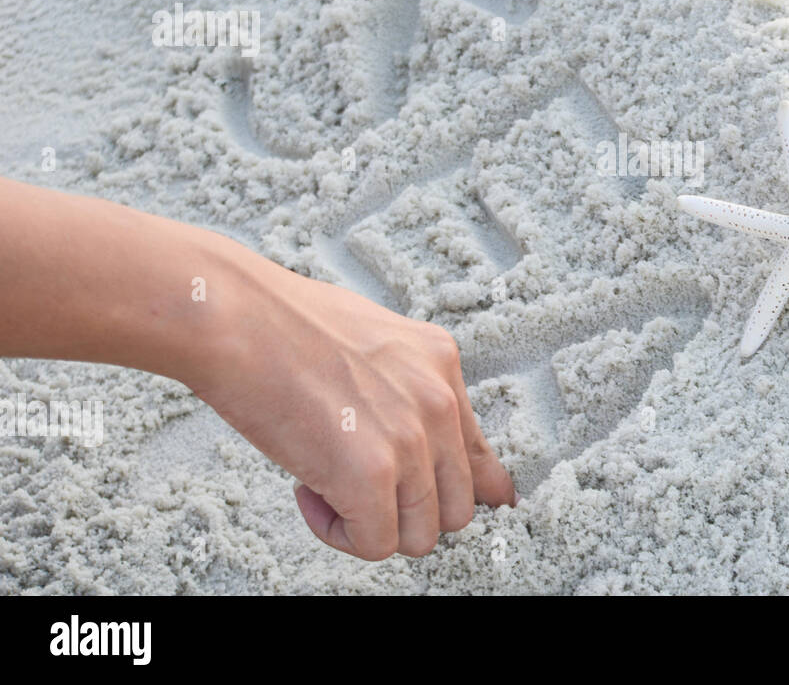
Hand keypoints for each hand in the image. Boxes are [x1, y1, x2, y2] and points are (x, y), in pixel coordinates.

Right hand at [186, 250, 516, 560]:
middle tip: (356, 487)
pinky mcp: (369, 476)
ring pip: (421, 535)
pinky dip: (338, 533)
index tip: (456, 506)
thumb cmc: (280, 323)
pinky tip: (307, 492)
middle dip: (406, 510)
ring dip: (372, 524)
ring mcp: (409, 440)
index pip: (481, 455)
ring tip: (324, 482)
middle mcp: (437, 401)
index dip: (469, 490)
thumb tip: (410, 438)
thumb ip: (402, 386)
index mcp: (441, 363)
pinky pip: (376, 544)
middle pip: (457, 506)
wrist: (234, 316)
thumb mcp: (370, 341)